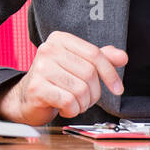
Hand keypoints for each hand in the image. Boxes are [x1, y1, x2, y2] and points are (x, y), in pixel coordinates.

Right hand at [0, 31, 126, 125]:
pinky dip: (72, 110)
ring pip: (81, 89)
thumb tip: (122, 57)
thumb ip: (100, 59)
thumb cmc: (54, 81)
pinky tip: (65, 109)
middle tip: (86, 99)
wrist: (27, 98)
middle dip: (94, 93)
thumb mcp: (78, 65)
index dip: (110, 74)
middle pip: (89, 73)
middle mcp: (48, 49)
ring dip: (83, 103)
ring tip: (75, 103)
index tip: (117, 89)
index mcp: (60, 39)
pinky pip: (69, 101)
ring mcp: (41, 68)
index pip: (94, 54)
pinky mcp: (37, 88)